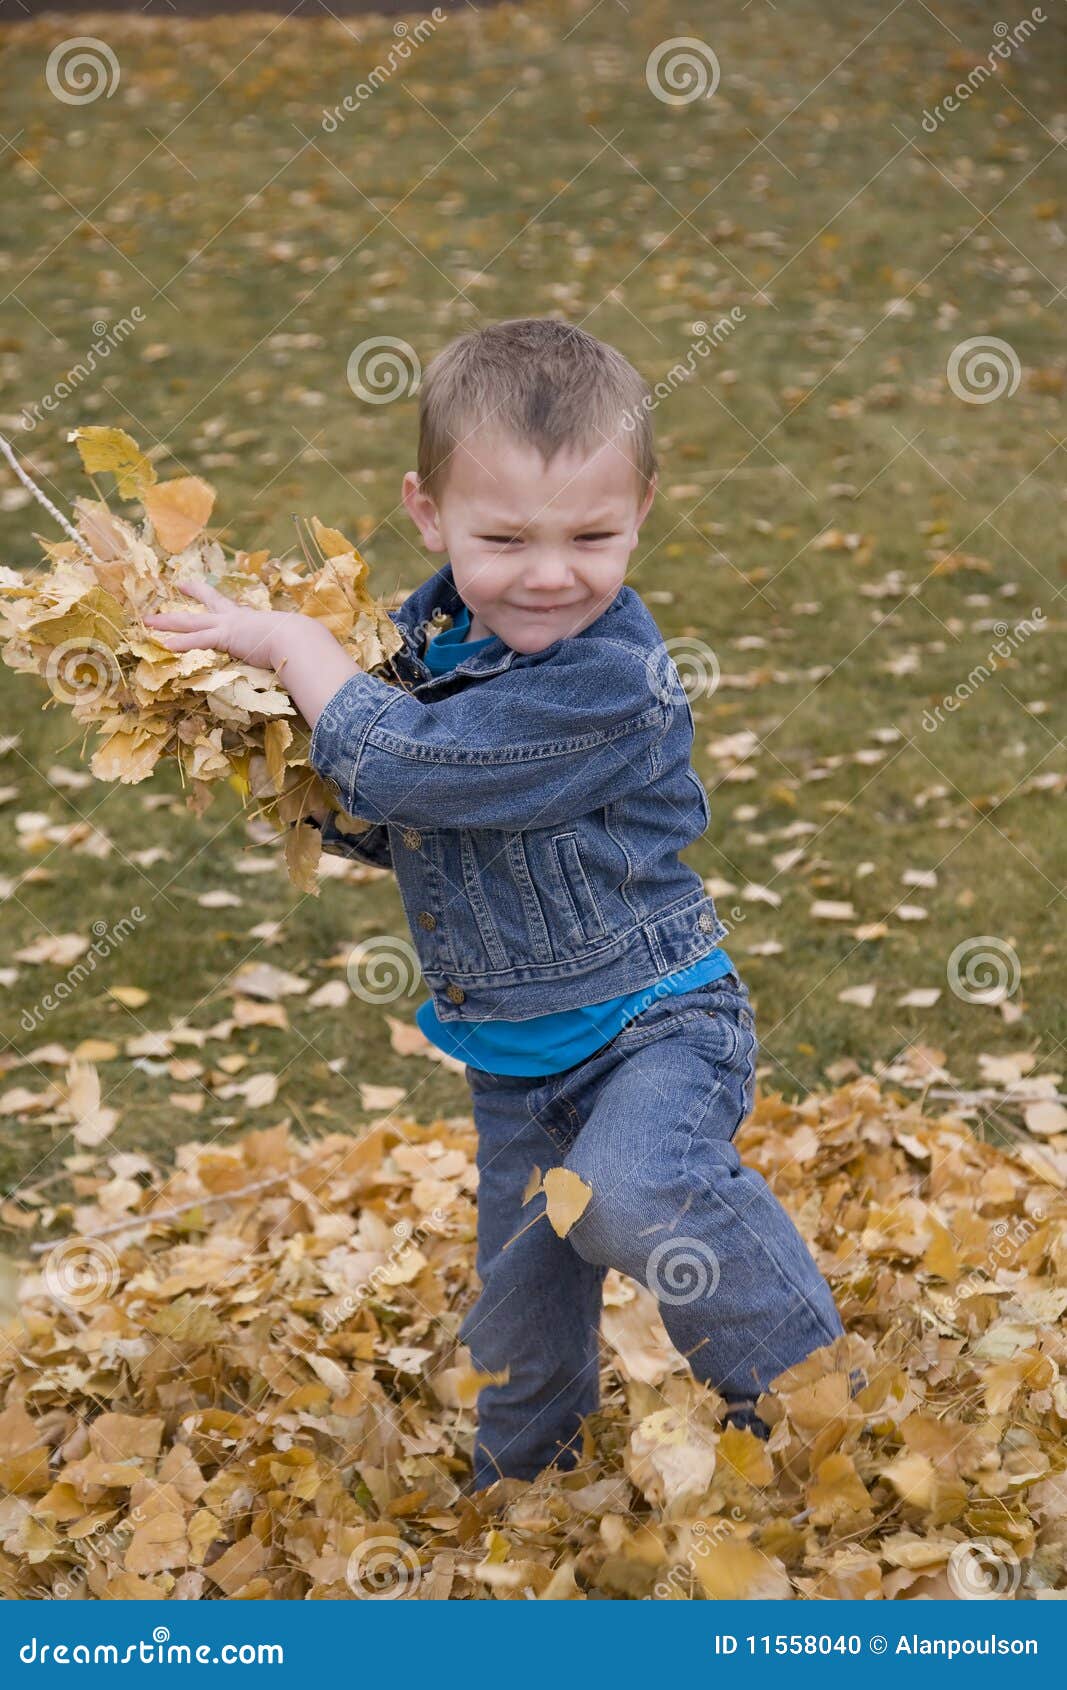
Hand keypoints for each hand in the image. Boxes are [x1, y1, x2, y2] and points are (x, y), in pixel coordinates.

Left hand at [143, 579, 290, 669]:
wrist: (298, 638)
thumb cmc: (298, 640)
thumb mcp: (288, 640)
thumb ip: (285, 644)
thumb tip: (298, 651)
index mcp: (249, 619)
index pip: (226, 605)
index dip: (211, 596)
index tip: (199, 588)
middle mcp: (236, 618)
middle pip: (205, 606)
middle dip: (188, 598)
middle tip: (176, 587)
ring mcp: (228, 626)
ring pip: (191, 622)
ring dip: (167, 621)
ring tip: (146, 621)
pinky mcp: (226, 638)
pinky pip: (198, 640)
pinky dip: (182, 642)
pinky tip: (165, 644)